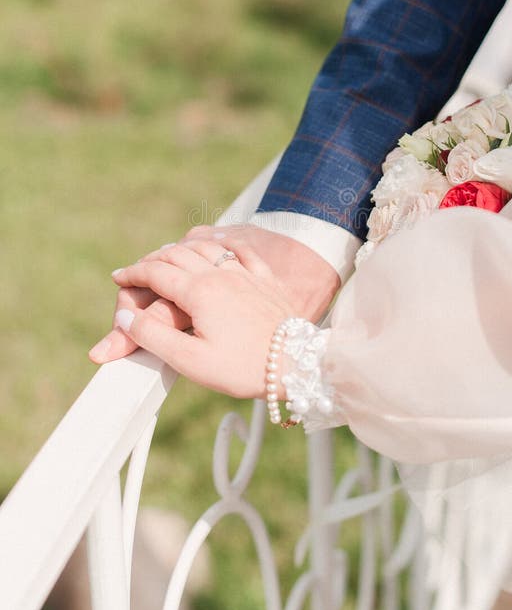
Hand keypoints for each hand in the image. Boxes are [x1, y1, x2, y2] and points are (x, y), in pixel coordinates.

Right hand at [90, 237, 295, 398]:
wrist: (295, 364)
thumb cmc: (243, 368)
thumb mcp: (190, 361)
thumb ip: (153, 336)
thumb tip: (125, 317)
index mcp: (199, 292)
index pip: (156, 273)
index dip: (132, 274)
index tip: (118, 277)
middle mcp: (220, 274)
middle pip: (177, 254)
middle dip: (152, 259)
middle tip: (138, 269)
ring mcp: (245, 273)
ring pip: (207, 247)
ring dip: (182, 248)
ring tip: (169, 254)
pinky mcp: (265, 279)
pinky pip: (240, 249)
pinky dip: (222, 241)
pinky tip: (218, 241)